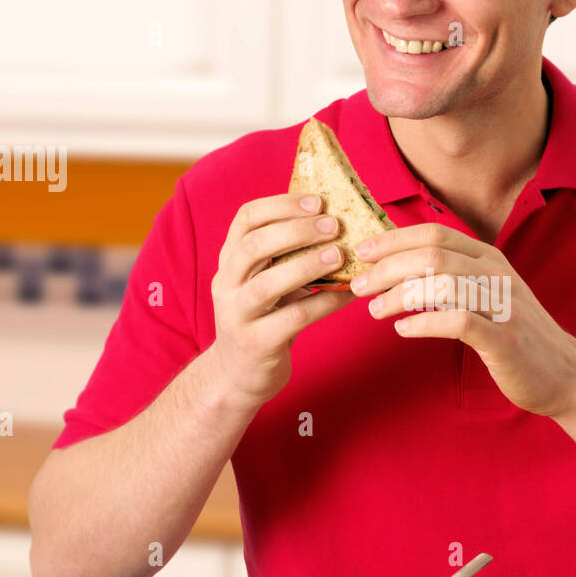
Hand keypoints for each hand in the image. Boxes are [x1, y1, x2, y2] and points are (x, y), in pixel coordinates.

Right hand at [209, 193, 354, 406]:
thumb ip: (288, 256)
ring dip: (307, 266)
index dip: (282, 204)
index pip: (246, 218)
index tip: (318, 201)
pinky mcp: (256, 343)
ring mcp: (237, 315)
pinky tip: (349, 294)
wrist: (238, 375)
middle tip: (333, 225)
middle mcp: (227, 284)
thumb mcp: (267, 281)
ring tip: (340, 255)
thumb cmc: (264, 318)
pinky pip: (293, 318)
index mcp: (230, 260)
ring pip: (268, 284)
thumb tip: (339, 224)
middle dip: (296, 230)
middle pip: (253, 246)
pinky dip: (324, 303)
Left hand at [350, 222, 575, 417]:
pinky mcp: (503, 338)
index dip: (393, 239)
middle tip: (359, 286)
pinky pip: (457, 322)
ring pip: (441, 283)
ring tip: (375, 310)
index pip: (434, 233)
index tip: (363, 252)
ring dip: (400, 296)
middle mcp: (496, 274)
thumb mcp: (489, 295)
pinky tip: (404, 331)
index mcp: (489, 259)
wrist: (566, 375)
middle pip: (431, 255)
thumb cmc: (518, 336)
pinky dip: (424, 324)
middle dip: (387, 268)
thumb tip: (404, 270)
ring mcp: (502, 305)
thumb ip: (455, 279)